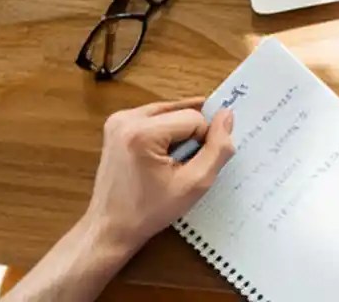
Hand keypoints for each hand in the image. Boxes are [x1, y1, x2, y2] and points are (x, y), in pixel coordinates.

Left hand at [84, 98, 235, 251]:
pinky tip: (161, 155)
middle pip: (182, 111)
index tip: (191, 167)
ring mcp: (118, 120)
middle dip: (190, 135)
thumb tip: (227, 116)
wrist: (111, 227)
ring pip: (170, 111)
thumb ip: (218, 148)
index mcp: (142, 132)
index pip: (195, 119)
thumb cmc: (149, 211)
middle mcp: (127, 119)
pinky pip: (155, 116)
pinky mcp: (116, 124)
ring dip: (178, 132)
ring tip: (170, 162)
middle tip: (181, 165)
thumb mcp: (194, 184)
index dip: (203, 142)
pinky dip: (165, 131)